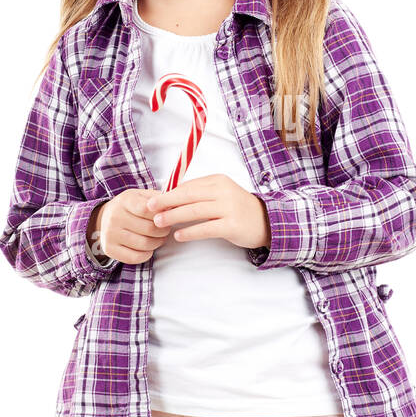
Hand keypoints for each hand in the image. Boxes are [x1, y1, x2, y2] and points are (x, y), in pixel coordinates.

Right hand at [89, 189, 172, 264]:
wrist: (105, 217)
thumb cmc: (130, 207)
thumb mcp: (142, 196)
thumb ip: (158, 199)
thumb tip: (174, 207)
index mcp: (125, 201)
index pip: (148, 210)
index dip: (162, 215)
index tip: (166, 217)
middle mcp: (115, 216)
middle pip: (149, 229)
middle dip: (163, 231)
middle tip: (166, 230)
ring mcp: (110, 234)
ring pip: (144, 244)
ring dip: (157, 243)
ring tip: (159, 238)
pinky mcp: (109, 249)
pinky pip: (135, 257)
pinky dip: (147, 254)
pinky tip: (148, 248)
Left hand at [144, 174, 270, 250]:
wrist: (266, 221)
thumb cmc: (238, 208)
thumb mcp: (221, 193)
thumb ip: (200, 193)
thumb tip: (171, 195)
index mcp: (218, 181)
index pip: (188, 186)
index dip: (169, 193)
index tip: (153, 200)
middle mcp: (223, 192)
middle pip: (188, 195)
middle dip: (166, 202)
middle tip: (149, 208)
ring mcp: (229, 208)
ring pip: (194, 211)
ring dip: (174, 216)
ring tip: (159, 222)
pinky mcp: (232, 226)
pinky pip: (205, 228)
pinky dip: (189, 232)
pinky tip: (178, 236)